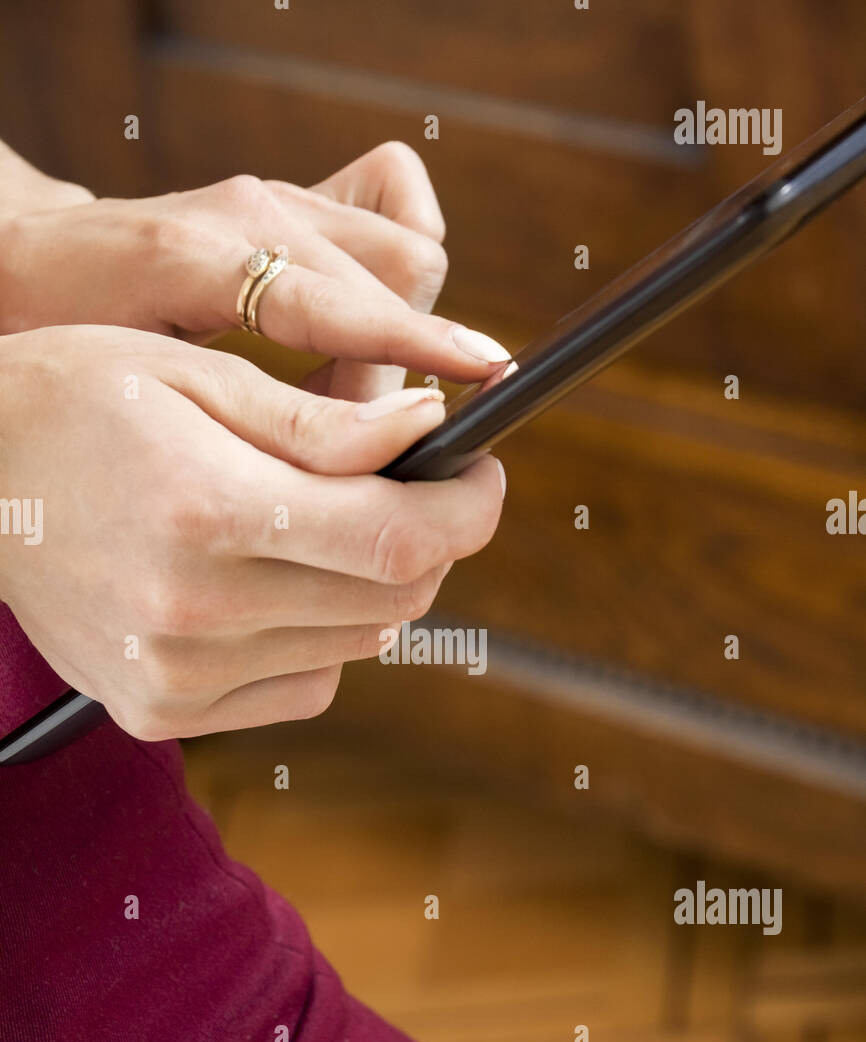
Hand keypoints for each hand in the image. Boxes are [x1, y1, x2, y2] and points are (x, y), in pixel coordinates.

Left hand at [0, 142, 511, 399]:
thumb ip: (257, 414)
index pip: (339, 297)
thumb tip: (367, 450)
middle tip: (349, 440)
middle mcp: (251, 211)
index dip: (418, 343)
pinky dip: (400, 284)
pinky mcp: (295, 195)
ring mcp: (278, 196)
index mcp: (201, 256)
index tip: (483, 376)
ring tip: (340, 401)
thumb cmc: (69, 337)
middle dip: (400, 368)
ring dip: (401, 335)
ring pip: (411, 248)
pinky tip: (353, 340)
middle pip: (401, 273)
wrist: (32, 262)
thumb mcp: (142, 390)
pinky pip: (397, 215)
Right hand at [0, 326, 503, 739]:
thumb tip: (429, 433)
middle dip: (430, 542)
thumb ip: (322, 420)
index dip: (469, 508)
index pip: (400, 539)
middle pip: (393, 600)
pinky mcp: (162, 711)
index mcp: (208, 512)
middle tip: (412, 490)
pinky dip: (320, 638)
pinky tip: (278, 585)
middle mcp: (195, 613)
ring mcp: (176, 675)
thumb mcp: (197, 375)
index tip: (483, 475)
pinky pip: (303, 688)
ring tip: (327, 527)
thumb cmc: (77, 401)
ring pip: (357, 647)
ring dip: (374, 588)